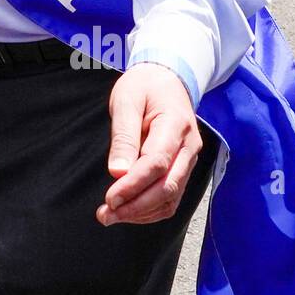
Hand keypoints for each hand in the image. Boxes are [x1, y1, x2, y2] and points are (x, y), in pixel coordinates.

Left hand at [98, 63, 202, 226]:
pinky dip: (150, 209)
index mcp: (176, 124)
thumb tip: (118, 172)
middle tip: (106, 214)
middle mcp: (189, 146)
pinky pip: (172, 196)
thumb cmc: (144, 87)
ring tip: (111, 216)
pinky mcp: (183, 168)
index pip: (157, 163)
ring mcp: (189, 159)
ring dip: (142, 213)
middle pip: (167, 187)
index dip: (133, 185)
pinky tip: (128, 211)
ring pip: (171, 198)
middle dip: (136, 206)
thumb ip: (123, 136)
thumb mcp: (126, 100)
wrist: (168, 79)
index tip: (110, 199)